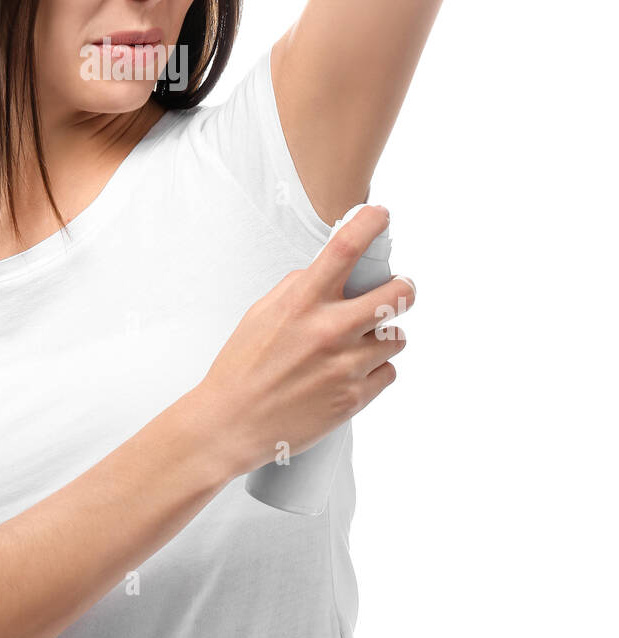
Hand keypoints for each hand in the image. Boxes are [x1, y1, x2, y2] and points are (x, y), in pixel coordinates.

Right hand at [190, 205, 414, 477]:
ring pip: (397, 338)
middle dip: (405, 288)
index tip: (379, 213)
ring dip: (384, 336)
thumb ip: (297, 288)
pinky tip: (350, 373)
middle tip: (399, 290)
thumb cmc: (241, 366)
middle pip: (399, 295)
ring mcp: (346, 367)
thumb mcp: (261, 313)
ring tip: (358, 344)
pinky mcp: (354, 399)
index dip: (368, 223)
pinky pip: (387, 373)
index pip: (344, 249)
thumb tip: (328, 270)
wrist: (231, 424)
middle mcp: (329, 331)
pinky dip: (375, 370)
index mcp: (301, 303)